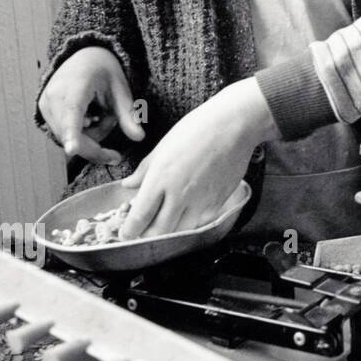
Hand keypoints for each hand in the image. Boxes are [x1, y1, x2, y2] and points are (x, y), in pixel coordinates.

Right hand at [37, 47, 145, 163]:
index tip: (72, 150)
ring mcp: (45, 106)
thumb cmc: (104, 72)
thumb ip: (128, 115)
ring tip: (100, 114)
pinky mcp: (44, 112)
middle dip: (97, 140)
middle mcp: (54, 97)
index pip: (73, 114)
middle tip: (113, 123)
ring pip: (68, 139)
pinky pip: (64, 134)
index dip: (72, 134)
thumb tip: (140, 138)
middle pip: (72, 136)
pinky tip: (88, 116)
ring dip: (90, 136)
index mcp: (75, 86)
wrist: (85, 57)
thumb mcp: (121, 90)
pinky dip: (80, 133)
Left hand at [119, 78, 275, 237]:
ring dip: (171, 229)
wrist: (234, 126)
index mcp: (160, 179)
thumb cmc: (197, 129)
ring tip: (167, 218)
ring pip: (181, 231)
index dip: (129, 230)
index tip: (126, 232)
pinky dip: (191, 219)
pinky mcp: (219, 201)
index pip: (139, 218)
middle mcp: (179, 195)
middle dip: (148, 235)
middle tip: (144, 229)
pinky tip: (190, 207)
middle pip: (159, 232)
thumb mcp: (163, 146)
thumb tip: (129, 185)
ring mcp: (201, 201)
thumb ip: (144, 171)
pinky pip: (201, 220)